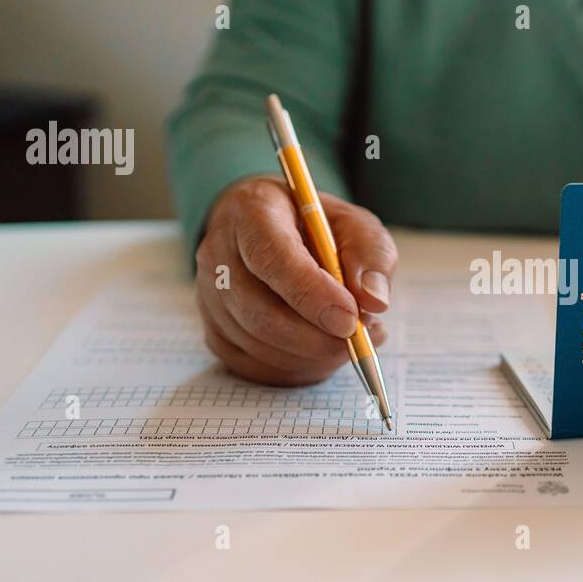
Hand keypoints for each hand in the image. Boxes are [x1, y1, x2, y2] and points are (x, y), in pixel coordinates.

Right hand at [194, 176, 397, 384]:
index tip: (350, 320)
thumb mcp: (354, 225)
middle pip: (258, 311)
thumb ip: (370, 255)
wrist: (273, 231)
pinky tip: (323, 351)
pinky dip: (296, 368)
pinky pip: (253, 365)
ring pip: (257, 344)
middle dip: (316, 338)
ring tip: (349, 339)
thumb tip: (373, 301)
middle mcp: (218, 254)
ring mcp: (208, 295)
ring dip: (311, 355)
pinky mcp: (214, 329)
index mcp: (251, 213)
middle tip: (360, 340)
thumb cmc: (316, 227)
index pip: (270, 257)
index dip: (311, 294)